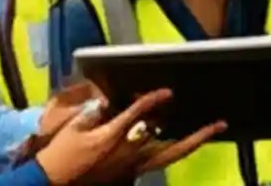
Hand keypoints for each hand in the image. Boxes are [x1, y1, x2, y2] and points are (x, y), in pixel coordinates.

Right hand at [34, 89, 224, 184]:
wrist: (57, 179)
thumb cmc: (62, 152)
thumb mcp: (73, 128)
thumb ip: (93, 113)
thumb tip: (108, 101)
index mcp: (110, 137)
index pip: (136, 116)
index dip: (152, 102)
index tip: (167, 92)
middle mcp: (127, 152)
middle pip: (159, 134)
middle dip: (174, 120)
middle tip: (208, 119)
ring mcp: (133, 164)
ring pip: (170, 153)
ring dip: (193, 141)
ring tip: (213, 130)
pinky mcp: (133, 172)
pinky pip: (162, 160)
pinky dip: (178, 150)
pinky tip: (189, 142)